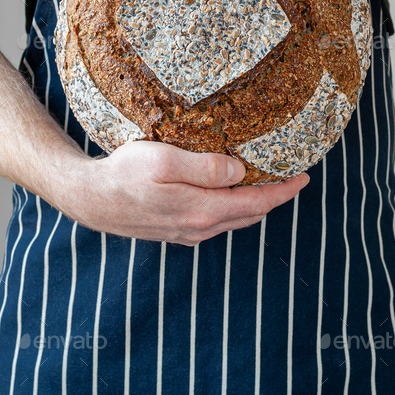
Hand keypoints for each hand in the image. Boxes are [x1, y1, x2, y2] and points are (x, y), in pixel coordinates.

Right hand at [62, 141, 308, 245]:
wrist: (89, 199)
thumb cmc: (124, 174)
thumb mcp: (164, 161)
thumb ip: (205, 167)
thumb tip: (240, 171)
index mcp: (202, 211)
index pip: (257, 203)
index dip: (284, 190)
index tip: (305, 176)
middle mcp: (200, 228)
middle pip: (250, 215)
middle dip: (274, 197)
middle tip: (291, 176)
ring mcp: (187, 233)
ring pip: (233, 220)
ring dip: (254, 204)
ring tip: (268, 182)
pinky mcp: (175, 231)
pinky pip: (216, 221)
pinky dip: (233, 208)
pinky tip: (230, 192)